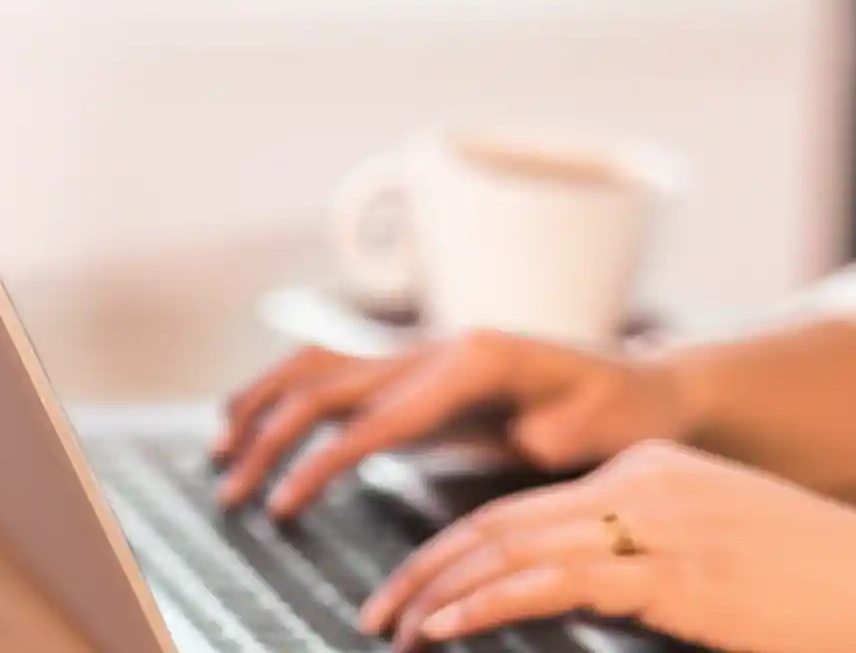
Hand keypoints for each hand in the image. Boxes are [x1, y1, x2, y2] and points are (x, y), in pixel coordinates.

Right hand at [215, 330, 694, 517]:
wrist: (636, 385)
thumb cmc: (619, 415)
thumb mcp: (592, 428)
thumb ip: (546, 433)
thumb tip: (514, 440)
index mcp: (474, 360)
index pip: (375, 414)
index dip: (320, 462)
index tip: (277, 509)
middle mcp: (437, 346)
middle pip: (328, 382)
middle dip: (269, 436)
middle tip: (232, 495)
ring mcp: (423, 354)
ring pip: (320, 366)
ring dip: (264, 404)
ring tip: (219, 451)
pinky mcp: (417, 375)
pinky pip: (338, 375)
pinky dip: (288, 393)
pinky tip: (256, 418)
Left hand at [361, 441, 855, 652]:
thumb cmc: (821, 587)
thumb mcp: (720, 552)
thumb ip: (647, 562)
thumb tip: (582, 592)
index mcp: (649, 472)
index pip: (523, 506)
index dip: (456, 547)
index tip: (415, 588)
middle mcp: (643, 483)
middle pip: (502, 519)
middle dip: (426, 567)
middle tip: (377, 610)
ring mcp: (659, 522)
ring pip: (512, 546)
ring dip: (438, 589)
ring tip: (391, 627)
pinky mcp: (676, 572)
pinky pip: (552, 581)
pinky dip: (483, 603)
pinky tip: (441, 628)